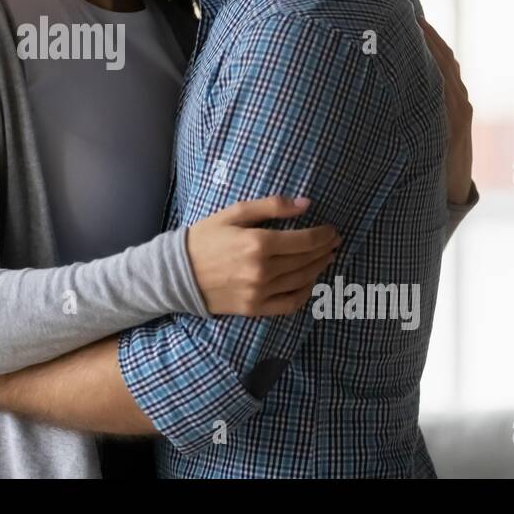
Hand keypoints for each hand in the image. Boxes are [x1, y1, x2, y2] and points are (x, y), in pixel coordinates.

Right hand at [186, 195, 338, 316]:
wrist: (178, 272)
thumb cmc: (206, 238)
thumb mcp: (234, 213)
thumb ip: (271, 206)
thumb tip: (307, 204)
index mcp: (258, 243)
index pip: (305, 240)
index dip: (324, 235)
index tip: (332, 230)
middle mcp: (262, 270)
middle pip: (306, 260)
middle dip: (325, 249)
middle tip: (334, 242)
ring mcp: (260, 292)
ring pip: (302, 280)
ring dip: (319, 268)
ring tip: (327, 258)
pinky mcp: (255, 308)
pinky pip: (290, 303)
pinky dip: (305, 293)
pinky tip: (310, 282)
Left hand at [419, 18, 473, 203]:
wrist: (452, 189)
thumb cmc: (433, 159)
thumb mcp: (424, 128)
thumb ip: (414, 107)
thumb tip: (385, 89)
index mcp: (451, 98)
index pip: (441, 58)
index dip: (427, 36)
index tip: (409, 15)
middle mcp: (459, 99)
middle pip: (444, 57)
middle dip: (427, 34)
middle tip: (406, 11)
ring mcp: (460, 111)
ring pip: (446, 70)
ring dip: (430, 46)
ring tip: (413, 25)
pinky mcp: (456, 125)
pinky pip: (446, 94)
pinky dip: (436, 74)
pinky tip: (423, 59)